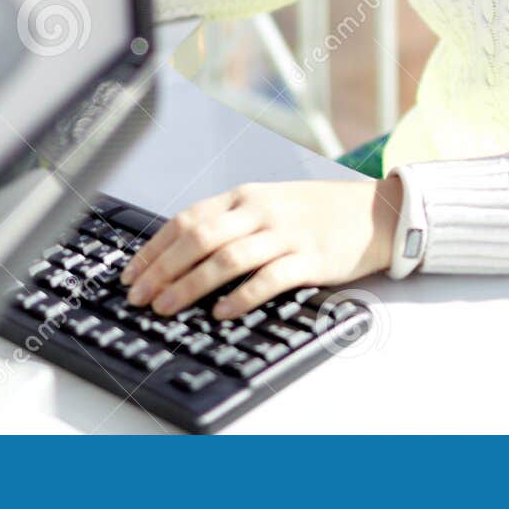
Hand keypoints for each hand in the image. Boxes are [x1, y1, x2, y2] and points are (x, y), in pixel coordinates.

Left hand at [120, 175, 402, 320]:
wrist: (376, 213)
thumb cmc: (316, 213)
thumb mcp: (268, 204)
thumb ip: (230, 221)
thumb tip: (180, 253)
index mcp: (244, 195)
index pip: (187, 219)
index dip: (155, 248)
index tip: (132, 274)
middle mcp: (260, 210)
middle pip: (199, 238)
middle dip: (163, 270)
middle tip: (140, 296)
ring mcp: (285, 233)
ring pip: (227, 257)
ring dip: (191, 284)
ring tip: (168, 307)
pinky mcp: (310, 259)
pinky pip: (269, 278)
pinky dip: (241, 296)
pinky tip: (222, 312)